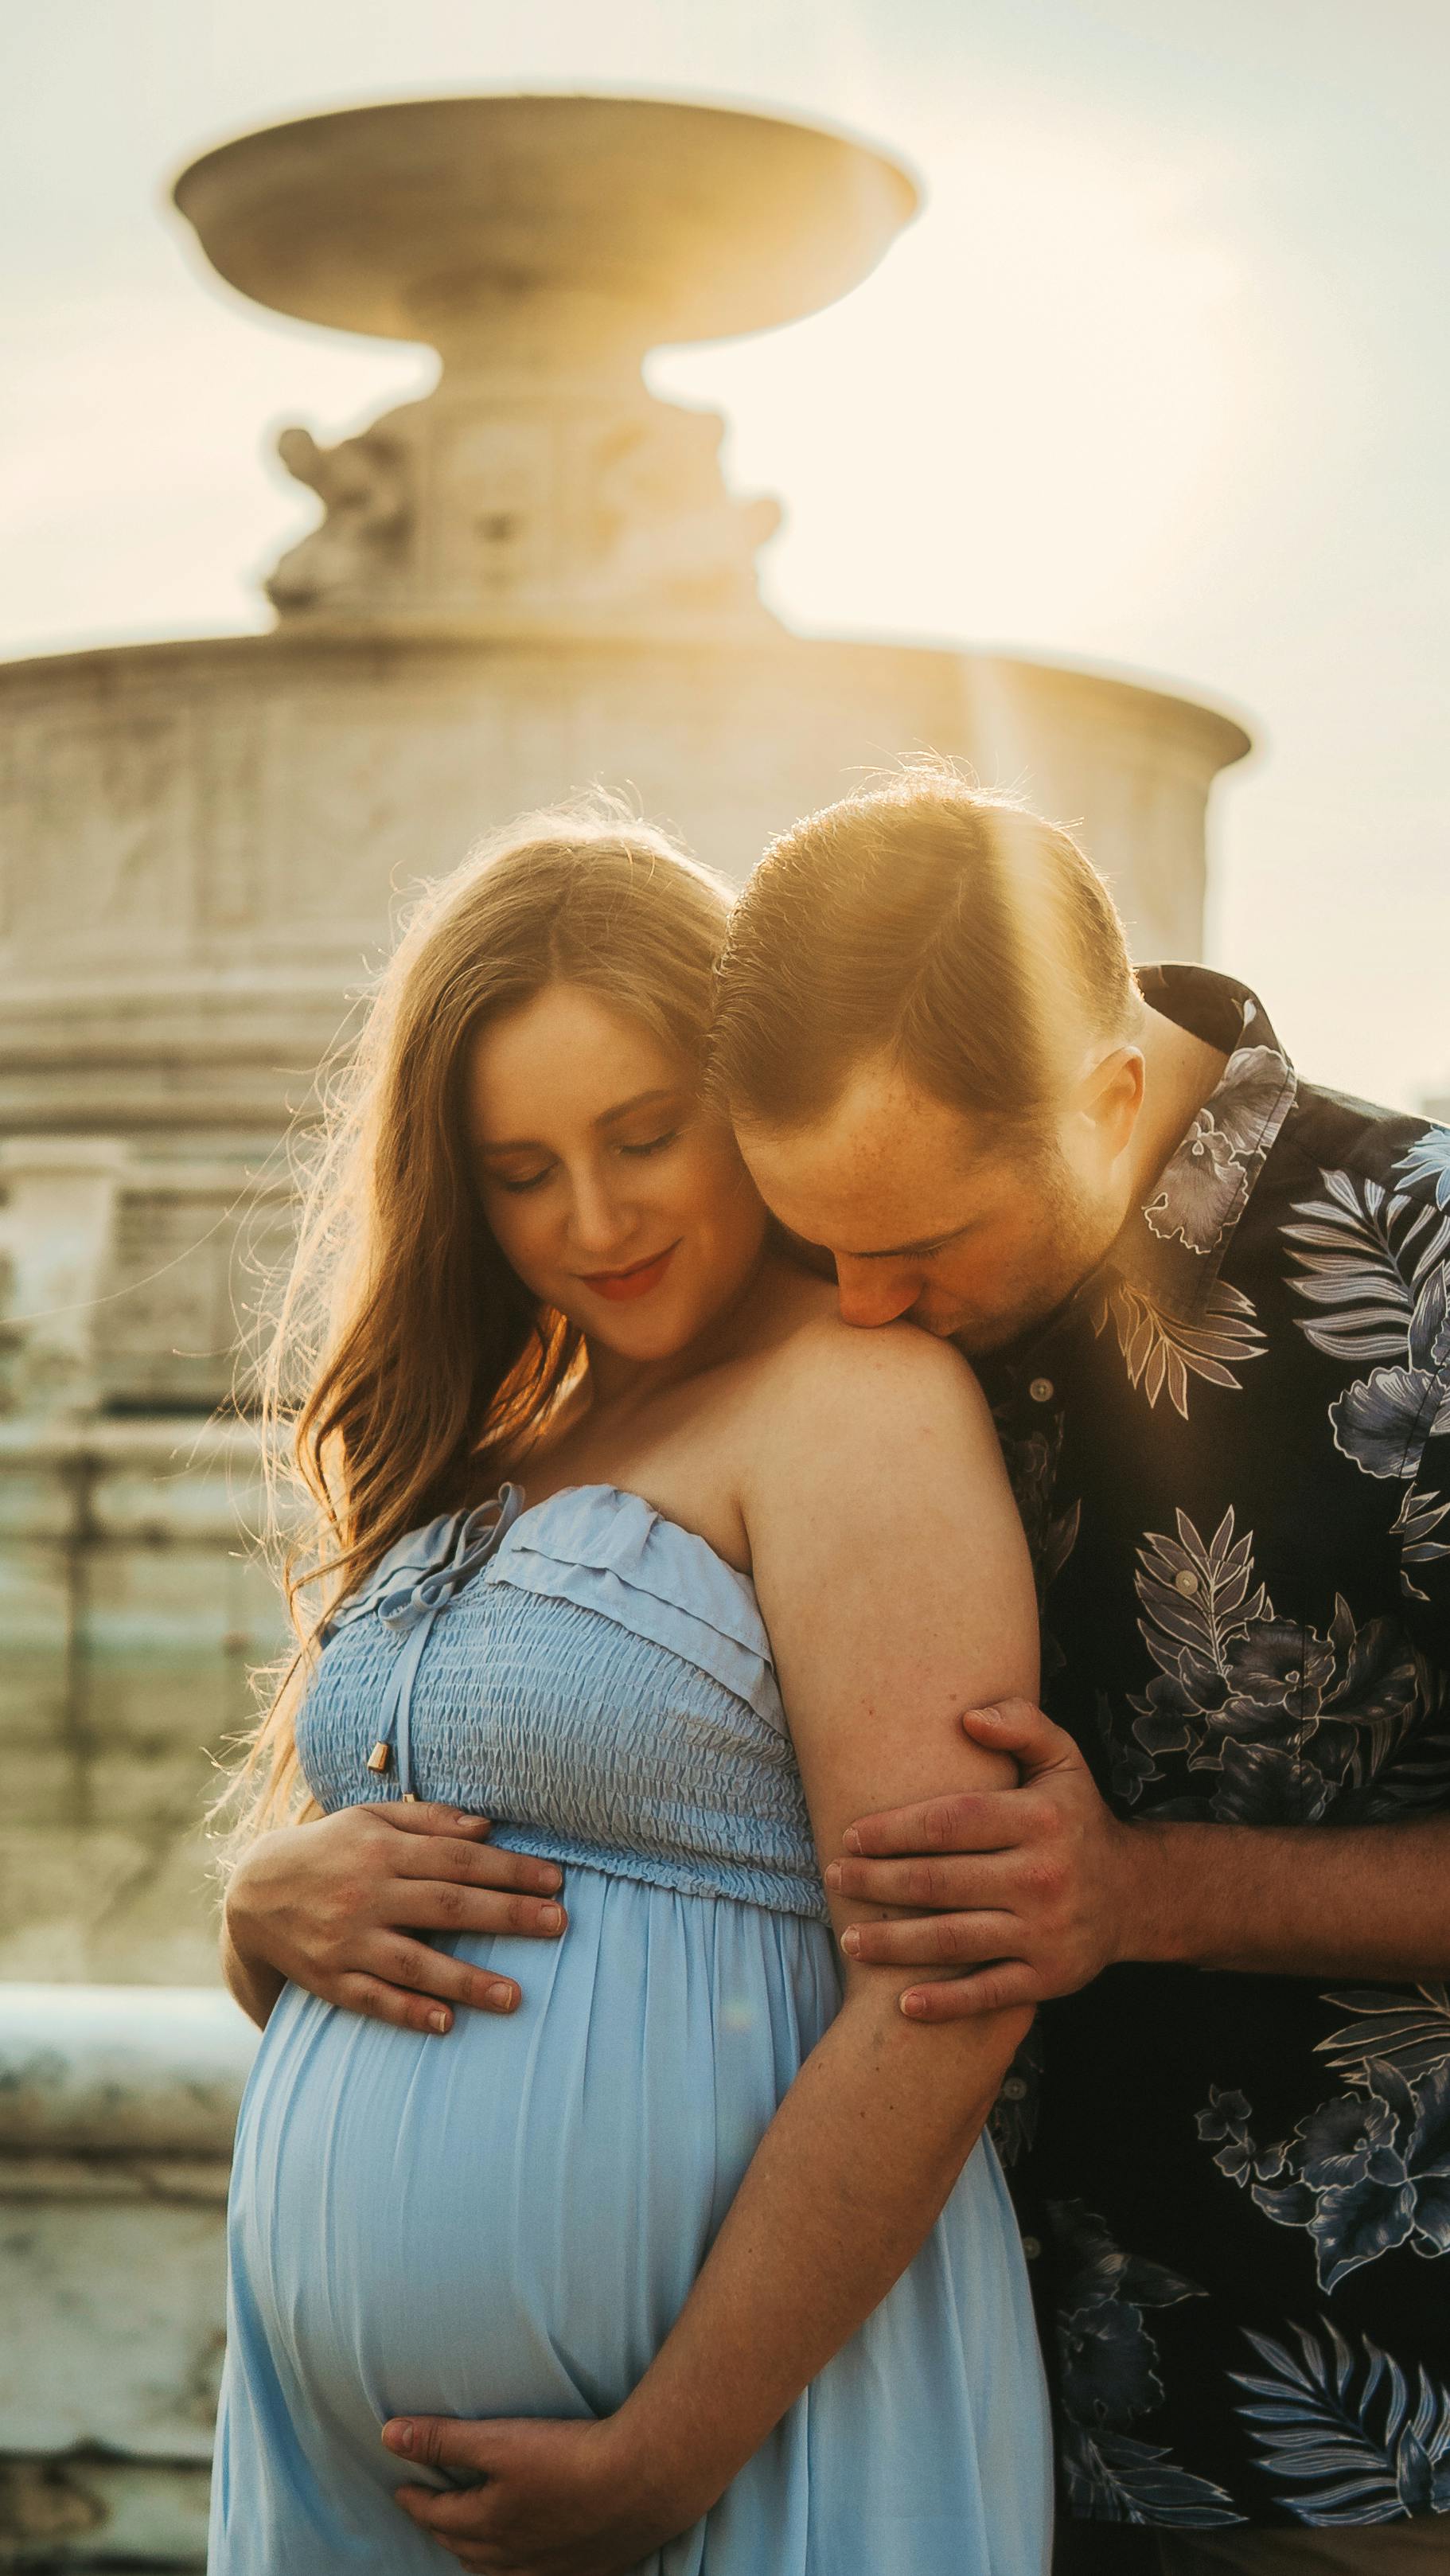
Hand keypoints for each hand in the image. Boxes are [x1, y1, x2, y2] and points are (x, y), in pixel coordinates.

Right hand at [224, 1803, 566, 2033]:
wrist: (253, 1894)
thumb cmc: (331, 1849)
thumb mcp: (372, 1819)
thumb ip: (430, 1820)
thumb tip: (487, 1826)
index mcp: (383, 1850)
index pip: (458, 1859)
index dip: (509, 1869)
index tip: (556, 1881)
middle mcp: (367, 1894)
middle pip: (447, 1906)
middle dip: (506, 1915)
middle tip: (558, 1925)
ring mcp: (348, 1941)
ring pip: (414, 1962)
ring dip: (466, 1979)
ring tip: (515, 1997)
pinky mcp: (329, 1980)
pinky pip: (373, 1999)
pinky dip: (408, 2012)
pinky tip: (446, 2024)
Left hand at [381, 2411, 691, 2574]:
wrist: (642, 2482)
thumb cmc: (569, 2458)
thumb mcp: (499, 2439)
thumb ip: (443, 2438)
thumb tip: (387, 2435)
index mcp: (487, 2524)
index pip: (436, 2515)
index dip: (414, 2500)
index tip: (401, 2488)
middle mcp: (512, 2555)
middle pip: (463, 2547)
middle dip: (441, 2528)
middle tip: (431, 2509)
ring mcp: (549, 2566)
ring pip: (497, 2570)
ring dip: (475, 2554)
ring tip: (469, 2540)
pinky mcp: (584, 2567)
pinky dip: (517, 2568)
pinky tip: (528, 2559)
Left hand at [826, 1698, 1136, 2019]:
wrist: (1136, 1894)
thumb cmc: (1076, 1819)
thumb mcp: (1063, 1760)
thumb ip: (1021, 1725)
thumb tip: (967, 1717)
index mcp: (1040, 1819)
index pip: (950, 1822)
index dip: (894, 1830)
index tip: (852, 1835)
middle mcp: (1044, 1876)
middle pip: (941, 1882)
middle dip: (878, 1882)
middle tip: (834, 1878)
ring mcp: (1046, 1932)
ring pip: (954, 1940)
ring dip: (894, 1943)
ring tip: (849, 1938)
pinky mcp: (1049, 1977)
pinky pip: (988, 1992)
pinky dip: (945, 2002)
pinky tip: (903, 2003)